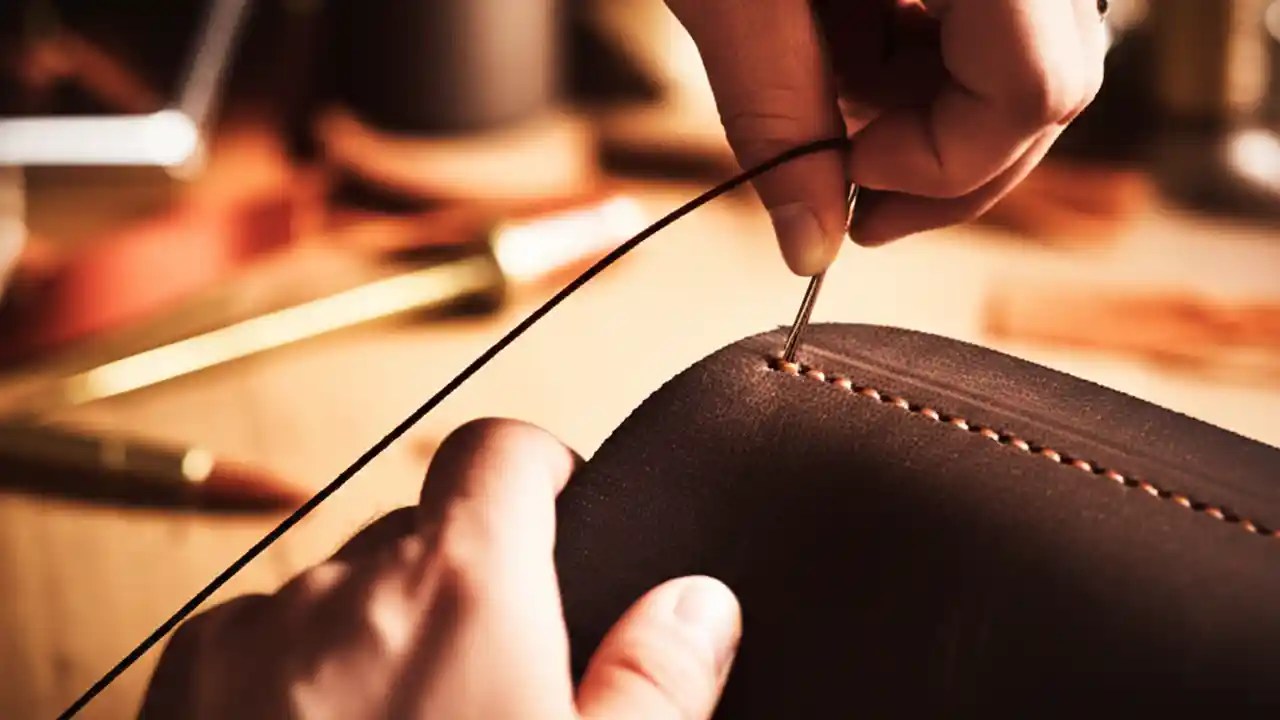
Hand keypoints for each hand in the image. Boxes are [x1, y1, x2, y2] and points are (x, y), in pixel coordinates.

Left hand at [141, 419, 741, 718]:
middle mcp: (342, 588)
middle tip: (492, 689)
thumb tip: (696, 605)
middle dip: (464, 588)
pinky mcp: (183, 690)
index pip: (500, 449)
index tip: (560, 504)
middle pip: (422, 535)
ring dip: (377, 636)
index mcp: (457, 589)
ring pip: (340, 594)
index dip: (542, 468)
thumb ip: (656, 681)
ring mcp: (249, 638)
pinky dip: (298, 675)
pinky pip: (262, 642)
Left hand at [668, 0, 1108, 273]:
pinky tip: (846, 42)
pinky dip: (914, 62)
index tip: (857, 174)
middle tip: (851, 188)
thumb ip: (774, 114)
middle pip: (1045, 87)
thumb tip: (809, 247)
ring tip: (828, 82)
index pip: (1036, 88)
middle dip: (940, 156)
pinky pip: (989, 26)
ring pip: (1020, 64)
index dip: (944, 159)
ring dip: (920, 107)